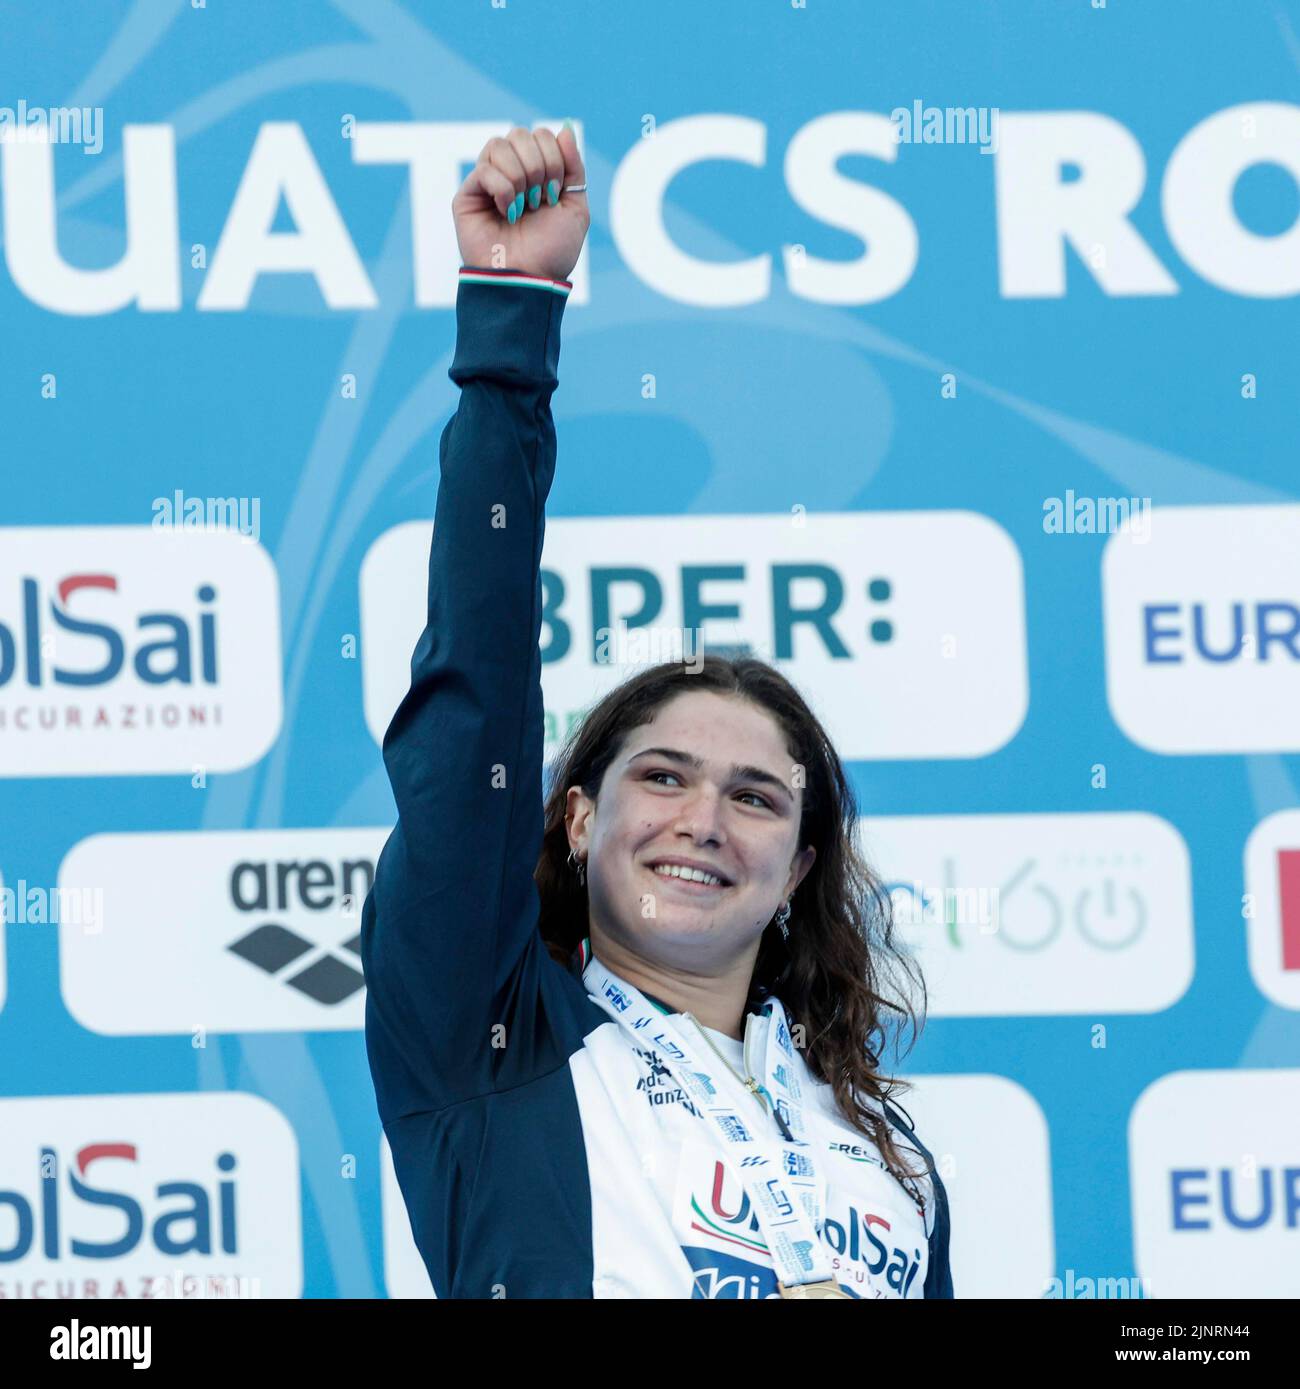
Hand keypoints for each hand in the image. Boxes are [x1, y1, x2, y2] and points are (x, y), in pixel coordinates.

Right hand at [453, 123, 589, 283]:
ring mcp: (488, 182)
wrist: (530, 278)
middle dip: (539, 165)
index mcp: (536, 173)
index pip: (541, 135)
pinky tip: (507, 212)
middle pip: (520, 133)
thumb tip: (566, 128)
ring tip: (523, 206)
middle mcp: (511, 173)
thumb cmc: (552, 251)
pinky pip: (485, 168)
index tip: (556, 195)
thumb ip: (574, 167)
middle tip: (540, 199)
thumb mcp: (576, 208)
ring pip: (500, 144)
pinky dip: (503, 189)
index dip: (554, 158)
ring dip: (520, 176)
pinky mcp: (468, 195)